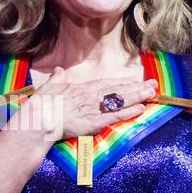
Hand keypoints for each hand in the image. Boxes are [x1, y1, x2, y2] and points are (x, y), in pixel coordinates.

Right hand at [23, 67, 157, 141]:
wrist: (38, 119)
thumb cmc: (41, 105)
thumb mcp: (48, 87)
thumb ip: (57, 78)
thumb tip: (58, 70)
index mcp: (80, 89)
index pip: (105, 84)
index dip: (121, 83)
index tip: (134, 81)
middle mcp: (90, 96)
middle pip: (117, 91)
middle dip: (136, 87)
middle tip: (153, 84)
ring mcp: (93, 108)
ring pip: (120, 101)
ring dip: (137, 97)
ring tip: (152, 93)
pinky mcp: (94, 121)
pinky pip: (115, 116)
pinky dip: (128, 112)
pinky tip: (141, 109)